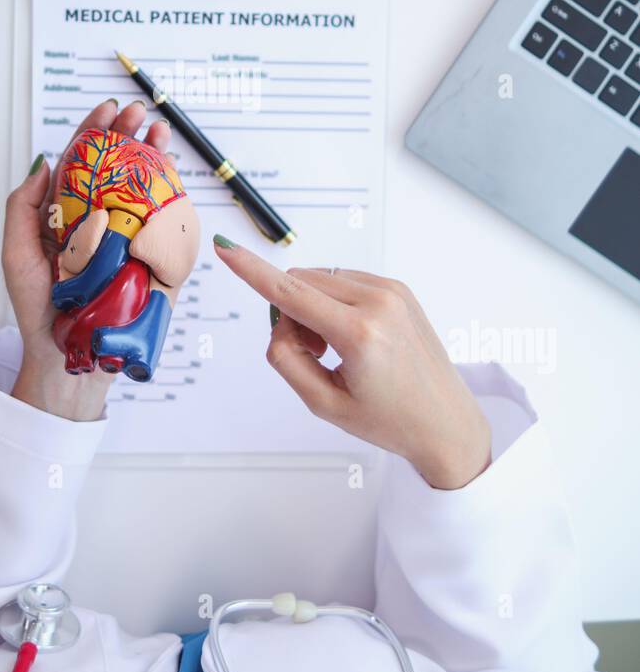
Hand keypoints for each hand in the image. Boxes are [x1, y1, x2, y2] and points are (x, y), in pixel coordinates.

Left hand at [3, 98, 171, 419]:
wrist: (67, 357)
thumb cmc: (39, 310)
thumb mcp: (17, 254)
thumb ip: (23, 207)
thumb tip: (43, 162)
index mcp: (70, 214)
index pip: (84, 163)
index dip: (94, 133)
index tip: (106, 109)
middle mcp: (102, 220)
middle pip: (118, 168)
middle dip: (129, 135)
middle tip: (138, 113)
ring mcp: (130, 238)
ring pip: (145, 188)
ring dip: (155, 156)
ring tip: (159, 132)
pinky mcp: (153, 260)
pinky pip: (166, 223)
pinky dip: (173, 195)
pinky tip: (174, 171)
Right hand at [213, 240, 491, 489]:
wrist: (446, 422)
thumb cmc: (389, 420)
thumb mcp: (324, 404)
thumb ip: (286, 359)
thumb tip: (279, 320)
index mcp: (359, 334)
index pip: (291, 294)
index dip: (251, 271)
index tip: (225, 248)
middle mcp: (378, 302)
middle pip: (300, 283)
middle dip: (291, 314)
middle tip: (312, 355)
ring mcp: (392, 290)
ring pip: (320, 278)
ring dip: (312, 307)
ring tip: (335, 350)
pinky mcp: (399, 288)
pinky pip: (344, 280)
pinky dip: (334, 302)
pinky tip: (352, 337)